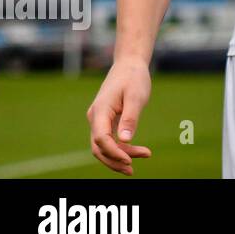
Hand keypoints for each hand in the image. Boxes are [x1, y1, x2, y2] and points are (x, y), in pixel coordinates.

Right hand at [88, 59, 153, 174]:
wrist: (129, 64)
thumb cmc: (134, 77)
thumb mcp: (136, 96)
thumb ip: (130, 118)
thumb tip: (126, 140)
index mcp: (100, 111)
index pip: (101, 139)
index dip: (114, 152)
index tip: (130, 160)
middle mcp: (95, 117)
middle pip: (99, 147)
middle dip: (114, 160)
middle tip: (133, 169)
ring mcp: (98, 119)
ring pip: (103, 145)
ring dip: (118, 156)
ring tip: (138, 162)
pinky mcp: (105, 120)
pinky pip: (108, 139)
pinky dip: (120, 147)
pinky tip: (135, 152)